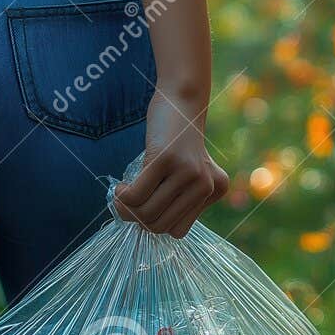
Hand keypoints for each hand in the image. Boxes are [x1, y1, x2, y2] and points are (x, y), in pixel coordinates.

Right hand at [115, 94, 227, 236]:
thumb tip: (147, 226)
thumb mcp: (187, 173)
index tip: (144, 208)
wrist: (181, 102)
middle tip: (125, 204)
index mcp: (213, 191)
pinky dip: (122, 196)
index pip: (176, 231)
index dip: (154, 224)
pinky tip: (121, 187)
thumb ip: (178, 199)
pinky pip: (136, 195)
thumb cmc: (177, 142)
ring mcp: (187, 173)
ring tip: (121, 194)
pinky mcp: (166, 159)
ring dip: (125, 209)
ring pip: (146, 214)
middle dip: (135, 220)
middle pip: (159, 225)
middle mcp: (205, 185)